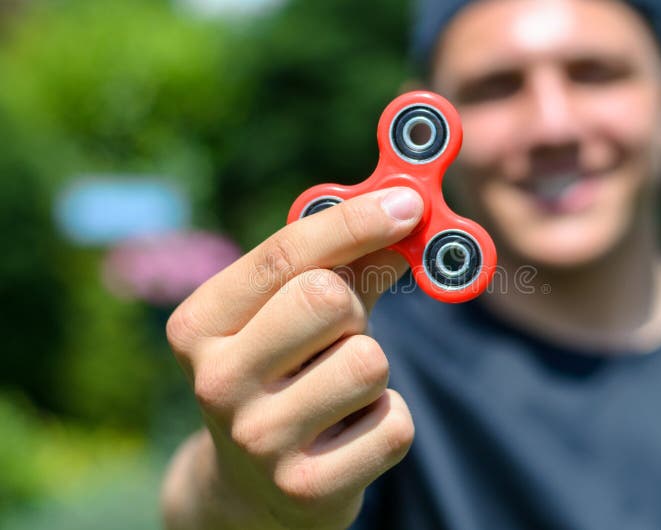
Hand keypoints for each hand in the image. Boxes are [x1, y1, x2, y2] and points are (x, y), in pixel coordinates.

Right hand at [162, 188, 422, 529]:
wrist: (252, 489)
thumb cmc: (280, 375)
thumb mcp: (290, 316)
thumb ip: (342, 264)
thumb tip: (406, 216)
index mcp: (198, 326)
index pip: (283, 255)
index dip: (354, 222)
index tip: (406, 204)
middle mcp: (216, 383)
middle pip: (328, 299)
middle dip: (353, 308)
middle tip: (341, 331)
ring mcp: (258, 441)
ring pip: (369, 362)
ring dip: (372, 370)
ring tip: (337, 391)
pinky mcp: (307, 489)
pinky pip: (394, 425)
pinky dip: (387, 421)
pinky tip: (349, 433)